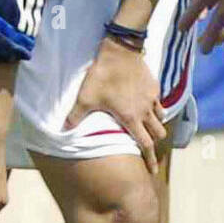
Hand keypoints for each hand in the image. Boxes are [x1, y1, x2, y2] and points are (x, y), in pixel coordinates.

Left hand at [65, 37, 166, 174]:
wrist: (120, 50)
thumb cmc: (102, 76)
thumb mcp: (85, 98)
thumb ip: (75, 116)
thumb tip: (63, 131)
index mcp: (130, 118)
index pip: (145, 145)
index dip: (150, 160)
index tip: (153, 172)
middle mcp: (145, 111)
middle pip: (158, 134)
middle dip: (155, 144)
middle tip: (150, 150)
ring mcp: (152, 98)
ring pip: (161, 118)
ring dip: (156, 126)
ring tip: (149, 128)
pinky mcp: (154, 86)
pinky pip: (159, 102)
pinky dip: (156, 109)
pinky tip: (147, 106)